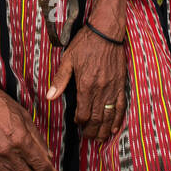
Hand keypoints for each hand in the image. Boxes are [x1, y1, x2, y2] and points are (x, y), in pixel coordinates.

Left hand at [45, 23, 127, 141]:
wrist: (106, 31)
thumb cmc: (85, 43)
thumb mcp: (68, 59)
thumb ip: (60, 80)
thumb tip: (49, 97)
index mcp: (86, 85)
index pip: (83, 113)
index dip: (79, 122)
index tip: (77, 124)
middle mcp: (100, 90)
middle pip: (96, 118)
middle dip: (91, 131)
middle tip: (87, 138)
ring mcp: (112, 88)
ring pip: (109, 116)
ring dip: (103, 130)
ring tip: (99, 139)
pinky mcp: (121, 84)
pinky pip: (120, 106)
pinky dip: (117, 119)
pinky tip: (114, 128)